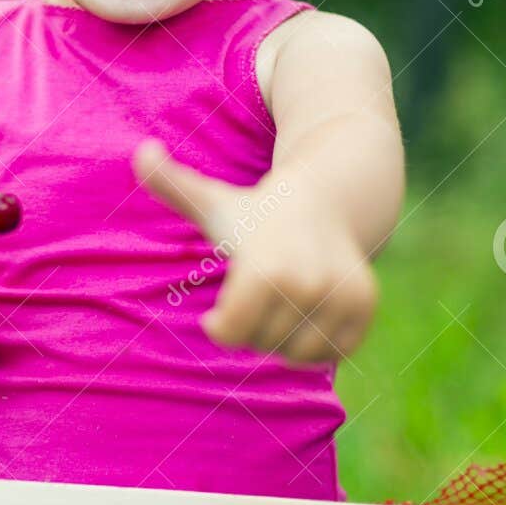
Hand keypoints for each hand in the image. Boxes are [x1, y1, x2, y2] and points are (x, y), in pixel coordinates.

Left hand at [133, 139, 377, 364]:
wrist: (326, 198)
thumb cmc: (255, 210)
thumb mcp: (210, 200)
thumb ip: (169, 182)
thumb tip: (141, 151)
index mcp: (262, 268)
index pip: (231, 334)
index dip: (219, 326)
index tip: (217, 313)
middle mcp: (307, 284)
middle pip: (262, 344)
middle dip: (253, 327)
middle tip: (259, 294)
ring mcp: (340, 296)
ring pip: (297, 354)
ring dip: (283, 339)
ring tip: (283, 301)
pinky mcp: (364, 306)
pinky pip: (330, 353)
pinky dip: (317, 343)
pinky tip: (308, 310)